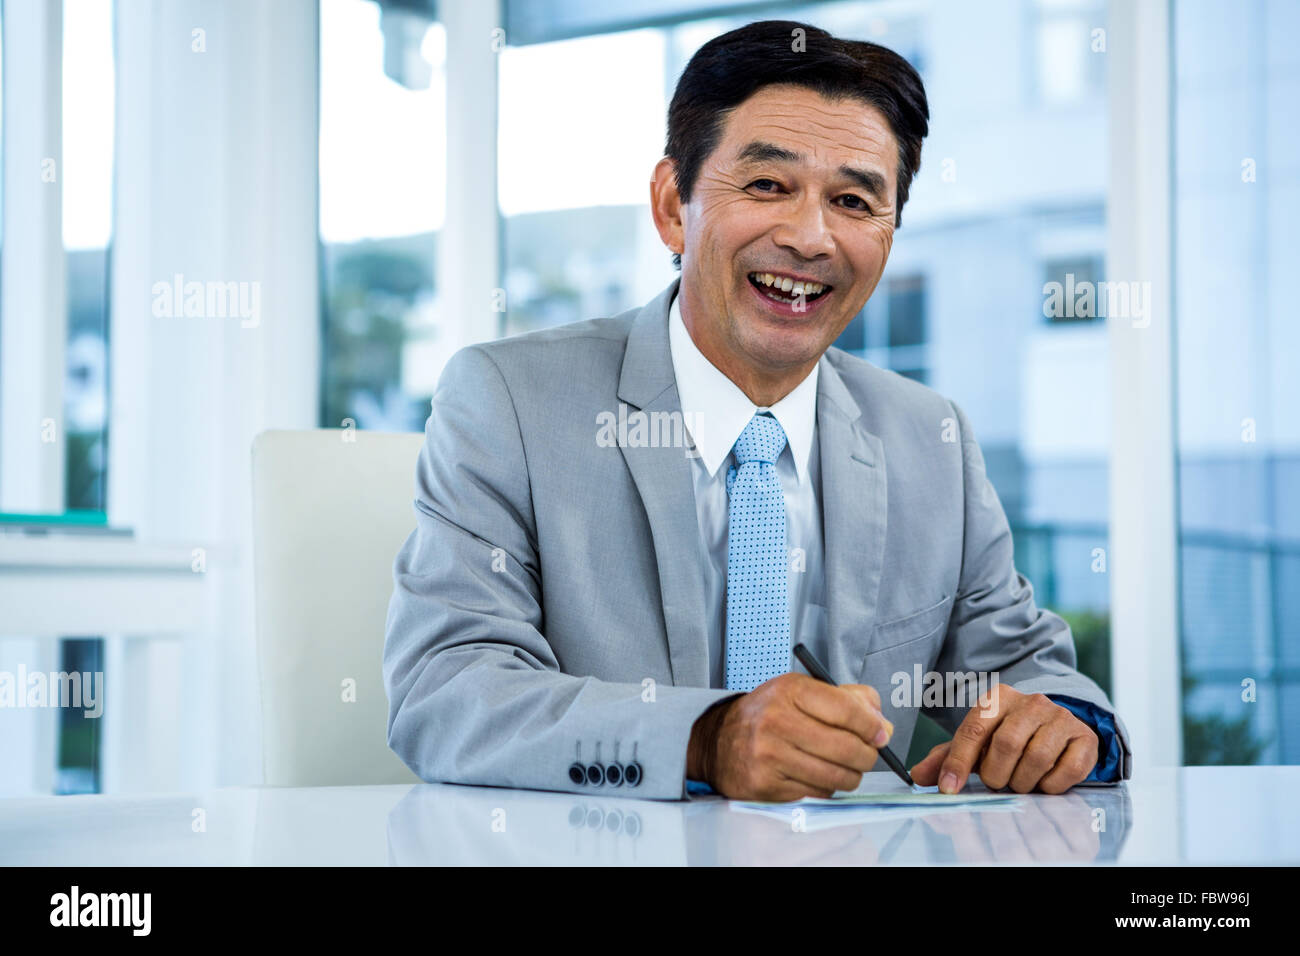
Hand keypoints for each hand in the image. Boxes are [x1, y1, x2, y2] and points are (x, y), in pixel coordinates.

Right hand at [688, 673, 892, 800]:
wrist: (718, 740)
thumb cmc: (769, 714)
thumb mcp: (802, 692)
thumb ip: (848, 700)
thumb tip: (883, 727)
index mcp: (790, 691)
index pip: (847, 710)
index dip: (872, 726)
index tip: (881, 734)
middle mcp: (777, 721)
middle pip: (846, 748)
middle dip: (867, 756)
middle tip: (866, 755)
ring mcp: (769, 756)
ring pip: (835, 777)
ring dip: (849, 776)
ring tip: (842, 767)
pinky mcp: (766, 785)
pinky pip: (817, 794)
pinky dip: (825, 789)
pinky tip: (814, 776)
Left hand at [909, 684, 1098, 794]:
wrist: (1058, 729)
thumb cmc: (1010, 737)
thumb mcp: (978, 743)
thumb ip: (947, 757)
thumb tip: (918, 775)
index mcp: (998, 698)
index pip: (973, 729)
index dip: (959, 762)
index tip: (948, 789)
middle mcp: (1031, 702)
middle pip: (1006, 745)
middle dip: (996, 774)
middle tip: (998, 781)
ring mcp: (1060, 717)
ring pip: (1036, 758)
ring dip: (1023, 781)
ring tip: (1021, 780)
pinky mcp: (1085, 737)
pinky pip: (1067, 770)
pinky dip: (1052, 785)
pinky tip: (1045, 782)